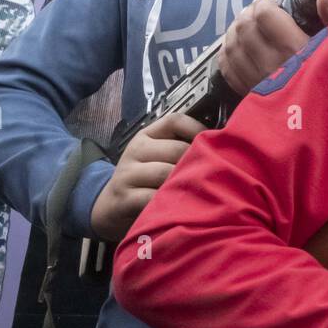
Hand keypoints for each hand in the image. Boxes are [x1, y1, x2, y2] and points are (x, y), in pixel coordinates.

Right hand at [89, 111, 203, 241]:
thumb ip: (178, 147)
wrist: (108, 207)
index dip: (198, 129)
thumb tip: (219, 143)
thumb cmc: (143, 180)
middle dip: (197, 163)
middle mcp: (136, 150)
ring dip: (185, 183)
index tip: (214, 144)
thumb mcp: (156, 157)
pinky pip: (153, 197)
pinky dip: (170, 202)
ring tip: (199, 191)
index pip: (175, 120)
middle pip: (176, 149)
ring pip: (166, 172)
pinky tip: (180, 207)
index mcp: (147, 136)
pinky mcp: (124, 198)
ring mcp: (128, 174)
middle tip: (213, 175)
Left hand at [215, 0, 327, 96]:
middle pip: (244, 28)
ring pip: (231, 47)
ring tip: (245, 27)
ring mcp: (257, 83)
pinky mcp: (249, 97)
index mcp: (296, 49)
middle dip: (248, 14)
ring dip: (234, 31)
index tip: (270, 2)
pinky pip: (228, 69)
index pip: (265, 16)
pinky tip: (237, 48)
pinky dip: (227, 54)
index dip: (264, 3)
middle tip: (256, 12)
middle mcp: (272, 65)